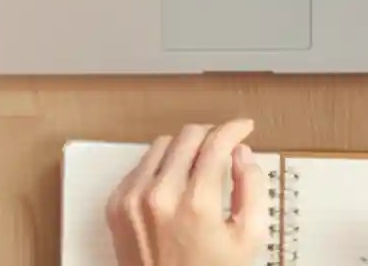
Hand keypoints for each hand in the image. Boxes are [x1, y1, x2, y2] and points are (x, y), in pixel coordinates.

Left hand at [106, 120, 268, 265]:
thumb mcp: (248, 239)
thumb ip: (252, 189)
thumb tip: (241, 154)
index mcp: (196, 204)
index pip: (216, 144)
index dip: (234, 129)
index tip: (243, 128)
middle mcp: (159, 196)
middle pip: (188, 137)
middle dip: (211, 134)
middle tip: (224, 143)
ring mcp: (132, 199)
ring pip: (162, 146)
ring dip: (185, 148)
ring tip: (199, 165)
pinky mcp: (115, 204)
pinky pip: (140, 166)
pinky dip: (160, 166)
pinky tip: (174, 182)